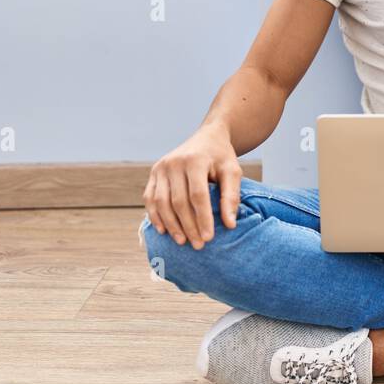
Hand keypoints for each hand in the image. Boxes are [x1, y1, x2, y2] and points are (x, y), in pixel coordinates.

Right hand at [142, 123, 242, 248]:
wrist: (207, 137)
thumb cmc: (222, 157)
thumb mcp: (233, 172)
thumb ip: (231, 197)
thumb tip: (230, 225)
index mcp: (195, 160)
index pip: (197, 195)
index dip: (203, 218)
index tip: (209, 238)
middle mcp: (174, 162)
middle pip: (178, 201)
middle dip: (188, 226)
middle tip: (198, 245)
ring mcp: (160, 167)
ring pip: (161, 202)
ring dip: (171, 225)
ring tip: (182, 241)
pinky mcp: (153, 172)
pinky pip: (150, 198)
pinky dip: (155, 216)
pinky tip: (164, 230)